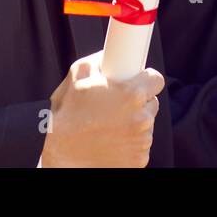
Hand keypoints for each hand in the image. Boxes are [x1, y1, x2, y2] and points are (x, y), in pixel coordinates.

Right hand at [41, 51, 162, 167]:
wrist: (60, 155)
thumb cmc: (67, 115)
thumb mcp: (77, 75)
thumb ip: (99, 60)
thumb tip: (110, 56)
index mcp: (132, 94)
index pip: (156, 79)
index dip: (146, 79)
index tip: (138, 82)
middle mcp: (142, 118)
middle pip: (152, 103)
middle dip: (138, 102)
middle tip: (117, 105)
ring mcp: (141, 141)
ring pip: (146, 125)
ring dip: (134, 123)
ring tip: (110, 126)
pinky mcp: (139, 160)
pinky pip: (140, 145)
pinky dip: (130, 143)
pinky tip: (111, 142)